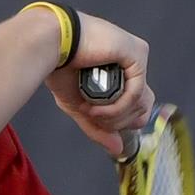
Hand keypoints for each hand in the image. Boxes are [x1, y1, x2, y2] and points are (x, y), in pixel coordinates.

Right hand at [44, 12, 153, 155]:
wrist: (51, 44)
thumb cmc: (60, 67)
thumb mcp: (79, 106)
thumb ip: (98, 127)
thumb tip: (118, 150)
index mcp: (121, 74)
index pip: (138, 106)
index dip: (122, 121)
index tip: (99, 121)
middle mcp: (132, 65)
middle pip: (143, 107)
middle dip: (119, 121)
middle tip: (94, 117)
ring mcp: (137, 58)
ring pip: (141, 102)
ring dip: (116, 115)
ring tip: (92, 111)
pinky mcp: (137, 53)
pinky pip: (136, 91)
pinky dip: (119, 106)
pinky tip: (98, 108)